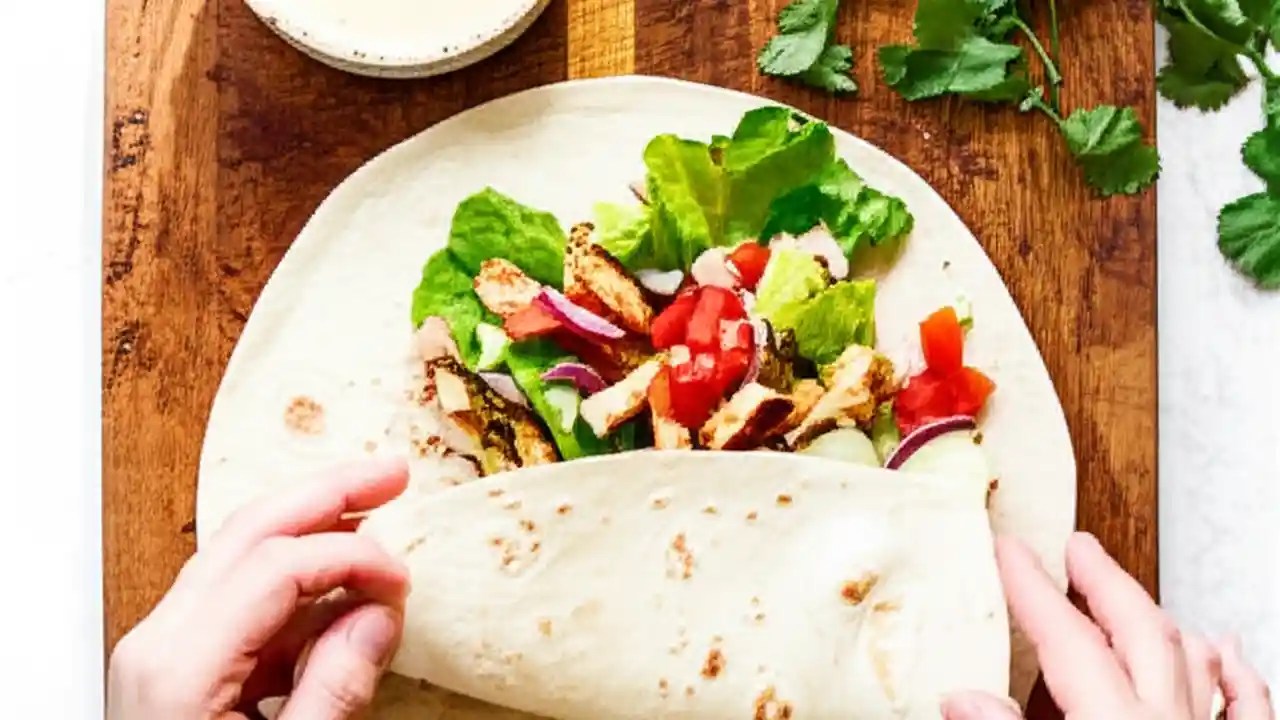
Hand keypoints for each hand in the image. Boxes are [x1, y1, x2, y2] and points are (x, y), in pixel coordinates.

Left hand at [107, 458, 411, 719]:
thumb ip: (335, 690)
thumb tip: (378, 616)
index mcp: (180, 667)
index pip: (277, 567)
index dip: (353, 558)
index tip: (406, 582)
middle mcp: (160, 641)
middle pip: (248, 532)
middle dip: (326, 495)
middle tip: (394, 472)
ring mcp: (161, 650)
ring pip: (240, 556)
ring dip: (312, 530)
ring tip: (376, 513)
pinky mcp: (176, 667)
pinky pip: (239, 601)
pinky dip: (295, 586)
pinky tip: (342, 592)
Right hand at [943, 532, 1273, 719]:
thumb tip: (963, 697)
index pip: (1067, 637)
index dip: (1033, 588)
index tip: (1010, 549)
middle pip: (1135, 629)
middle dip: (1102, 580)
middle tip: (1077, 547)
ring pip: (1190, 657)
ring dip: (1158, 616)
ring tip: (1131, 591)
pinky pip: (1246, 709)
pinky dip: (1238, 675)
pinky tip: (1229, 652)